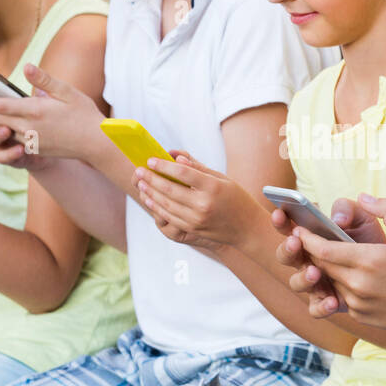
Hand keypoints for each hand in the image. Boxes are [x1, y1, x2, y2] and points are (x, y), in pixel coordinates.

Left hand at [0, 63, 102, 164]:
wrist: (96, 144)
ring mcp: (30, 141)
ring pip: (2, 128)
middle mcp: (29, 128)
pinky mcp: (34, 149)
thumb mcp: (68, 92)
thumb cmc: (84, 115)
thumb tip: (26, 66)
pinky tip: (3, 121)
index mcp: (36, 111)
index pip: (0, 104)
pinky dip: (5, 128)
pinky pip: (13, 138)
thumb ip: (44, 80)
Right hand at [0, 90, 50, 171]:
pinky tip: (21, 149)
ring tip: (7, 130)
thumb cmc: (45, 120)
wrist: (54, 148)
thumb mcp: (44, 101)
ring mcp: (0, 142)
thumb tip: (29, 68)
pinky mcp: (9, 157)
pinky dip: (10, 153)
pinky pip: (3, 156)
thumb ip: (38, 86)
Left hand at [134, 150, 266, 249]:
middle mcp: (204, 204)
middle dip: (151, 178)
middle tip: (139, 170)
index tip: (151, 160)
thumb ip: (197, 167)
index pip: (183, 173)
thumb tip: (175, 155)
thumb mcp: (221, 178)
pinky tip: (149, 198)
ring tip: (140, 182)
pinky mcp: (192, 229)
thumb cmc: (236, 198)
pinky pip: (169, 216)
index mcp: (213, 187)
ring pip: (166, 204)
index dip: (164, 166)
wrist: (246, 228)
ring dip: (150, 192)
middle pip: (170, 189)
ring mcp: (197, 219)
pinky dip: (156, 207)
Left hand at [288, 193, 385, 328]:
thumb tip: (362, 196)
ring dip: (324, 268)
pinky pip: (339, 297)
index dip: (307, 239)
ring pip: (329, 281)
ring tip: (321, 254)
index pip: (324, 250)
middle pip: (321, 265)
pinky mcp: (359, 316)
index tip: (298, 229)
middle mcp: (359, 284)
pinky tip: (342, 273)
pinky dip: (337, 284)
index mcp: (369, 261)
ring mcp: (358, 303)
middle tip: (304, 238)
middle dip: (310, 252)